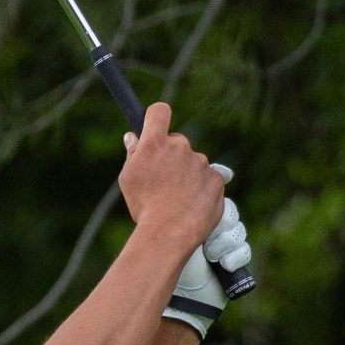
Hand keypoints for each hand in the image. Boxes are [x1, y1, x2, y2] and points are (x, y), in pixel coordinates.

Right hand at [117, 100, 225, 251]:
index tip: (153, 126)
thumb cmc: (144, 206)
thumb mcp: (128, 178)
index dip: (156, 117)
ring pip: (192, 163)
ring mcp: (201, 163)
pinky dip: (200, 189)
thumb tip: (133, 137)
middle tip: (161, 181)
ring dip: (186, 175)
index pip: (159, 112)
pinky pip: (207, 179)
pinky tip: (190, 205)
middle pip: (176, 142)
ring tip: (175, 200)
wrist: (170, 232)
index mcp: (155, 143)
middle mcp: (181, 147)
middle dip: (170, 156)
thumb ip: (133, 154)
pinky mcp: (216, 179)